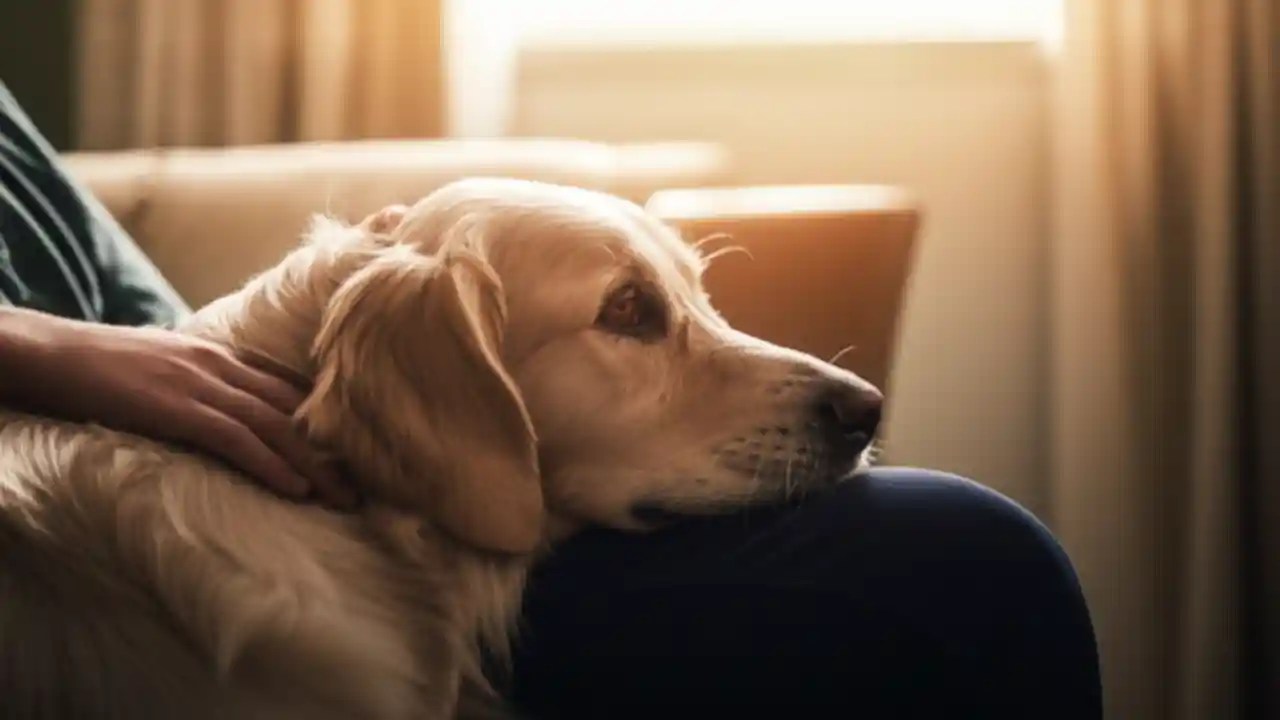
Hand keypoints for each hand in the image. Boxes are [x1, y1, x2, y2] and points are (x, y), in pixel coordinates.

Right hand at [0, 308, 356, 509]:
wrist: (49, 352)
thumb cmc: (102, 366)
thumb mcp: (165, 369)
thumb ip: (199, 385)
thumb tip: (221, 412)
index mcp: (220, 355)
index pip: (287, 387)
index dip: (322, 421)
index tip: (352, 452)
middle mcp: (221, 365)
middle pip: (293, 409)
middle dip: (331, 449)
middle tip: (364, 485)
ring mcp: (200, 384)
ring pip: (275, 425)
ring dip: (315, 464)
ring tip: (343, 497)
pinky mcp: (177, 408)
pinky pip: (236, 438)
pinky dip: (271, 464)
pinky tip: (297, 488)